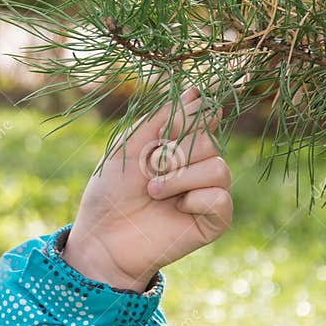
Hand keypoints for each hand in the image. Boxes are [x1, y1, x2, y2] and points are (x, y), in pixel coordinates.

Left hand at [60, 85, 232, 291]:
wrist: (104, 234)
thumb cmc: (111, 189)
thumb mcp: (131, 144)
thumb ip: (164, 118)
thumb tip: (196, 91)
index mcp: (179, 142)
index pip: (203, 115)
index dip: (188, 119)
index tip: (160, 134)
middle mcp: (198, 164)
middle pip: (209, 141)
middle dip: (173, 154)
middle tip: (148, 172)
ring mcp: (208, 191)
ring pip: (218, 168)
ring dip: (179, 178)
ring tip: (153, 192)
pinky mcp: (214, 220)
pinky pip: (220, 198)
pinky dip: (195, 200)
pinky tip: (178, 209)